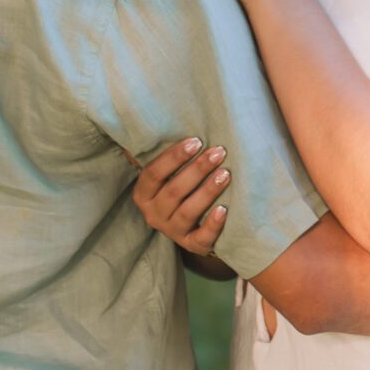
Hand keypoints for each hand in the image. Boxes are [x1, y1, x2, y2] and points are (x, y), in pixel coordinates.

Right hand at [128, 136, 232, 259]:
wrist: (196, 226)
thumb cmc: (183, 187)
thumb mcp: (167, 174)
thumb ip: (163, 156)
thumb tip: (153, 125)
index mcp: (144, 195)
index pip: (153, 174)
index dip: (173, 157)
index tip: (196, 141)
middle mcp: (153, 215)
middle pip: (173, 191)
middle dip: (197, 170)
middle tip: (219, 152)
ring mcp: (172, 231)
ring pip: (187, 212)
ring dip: (207, 191)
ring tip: (226, 174)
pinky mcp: (192, 245)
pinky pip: (201, 237)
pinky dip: (213, 224)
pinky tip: (224, 209)